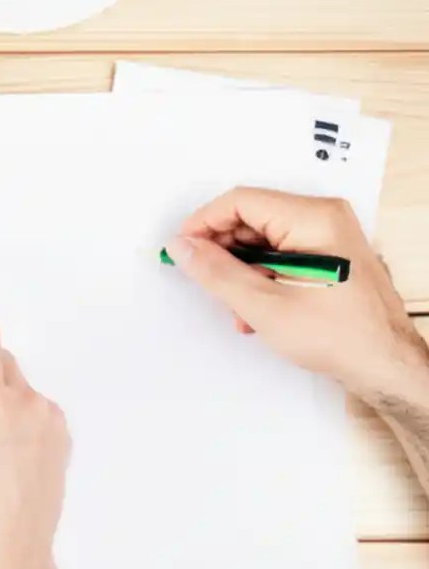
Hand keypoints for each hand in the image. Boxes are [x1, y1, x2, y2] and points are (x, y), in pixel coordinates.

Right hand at [167, 187, 428, 402]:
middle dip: (224, 252)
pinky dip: (260, 276)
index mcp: (314, 218)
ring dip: (241, 271)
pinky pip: (280, 253)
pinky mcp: (328, 254)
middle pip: (251, 219)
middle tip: (206, 281)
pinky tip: (256, 309)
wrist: (387, 366)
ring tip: (238, 308)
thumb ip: (217, 272)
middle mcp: (325, 217)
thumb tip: (183, 247)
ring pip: (262, 239)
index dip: (203, 224)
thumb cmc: (342, 337)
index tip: (181, 249)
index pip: (241, 202)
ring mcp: (329, 235)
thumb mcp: (264, 306)